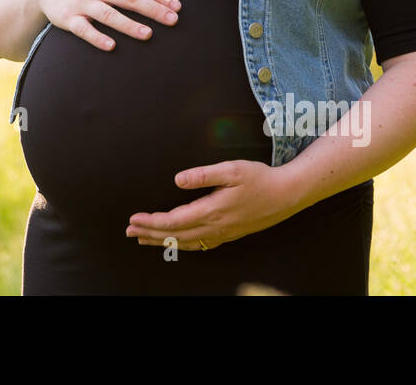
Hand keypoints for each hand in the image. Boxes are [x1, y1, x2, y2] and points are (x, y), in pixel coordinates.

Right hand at [29, 0, 180, 51]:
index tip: (176, 6)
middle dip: (152, 9)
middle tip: (173, 21)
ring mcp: (82, 3)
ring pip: (109, 15)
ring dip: (129, 25)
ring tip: (148, 35)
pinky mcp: (69, 18)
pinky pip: (84, 29)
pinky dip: (97, 37)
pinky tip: (111, 46)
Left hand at [124, 160, 298, 250]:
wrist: (286, 195)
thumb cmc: (259, 178)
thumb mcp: (231, 169)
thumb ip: (203, 175)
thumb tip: (177, 180)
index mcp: (211, 210)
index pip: (173, 221)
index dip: (151, 222)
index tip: (133, 219)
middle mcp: (214, 227)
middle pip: (175, 235)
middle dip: (149, 233)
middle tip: (129, 230)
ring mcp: (222, 233)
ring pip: (185, 242)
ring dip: (162, 241)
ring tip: (143, 239)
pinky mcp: (228, 234)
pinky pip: (199, 244)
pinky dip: (182, 245)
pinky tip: (175, 243)